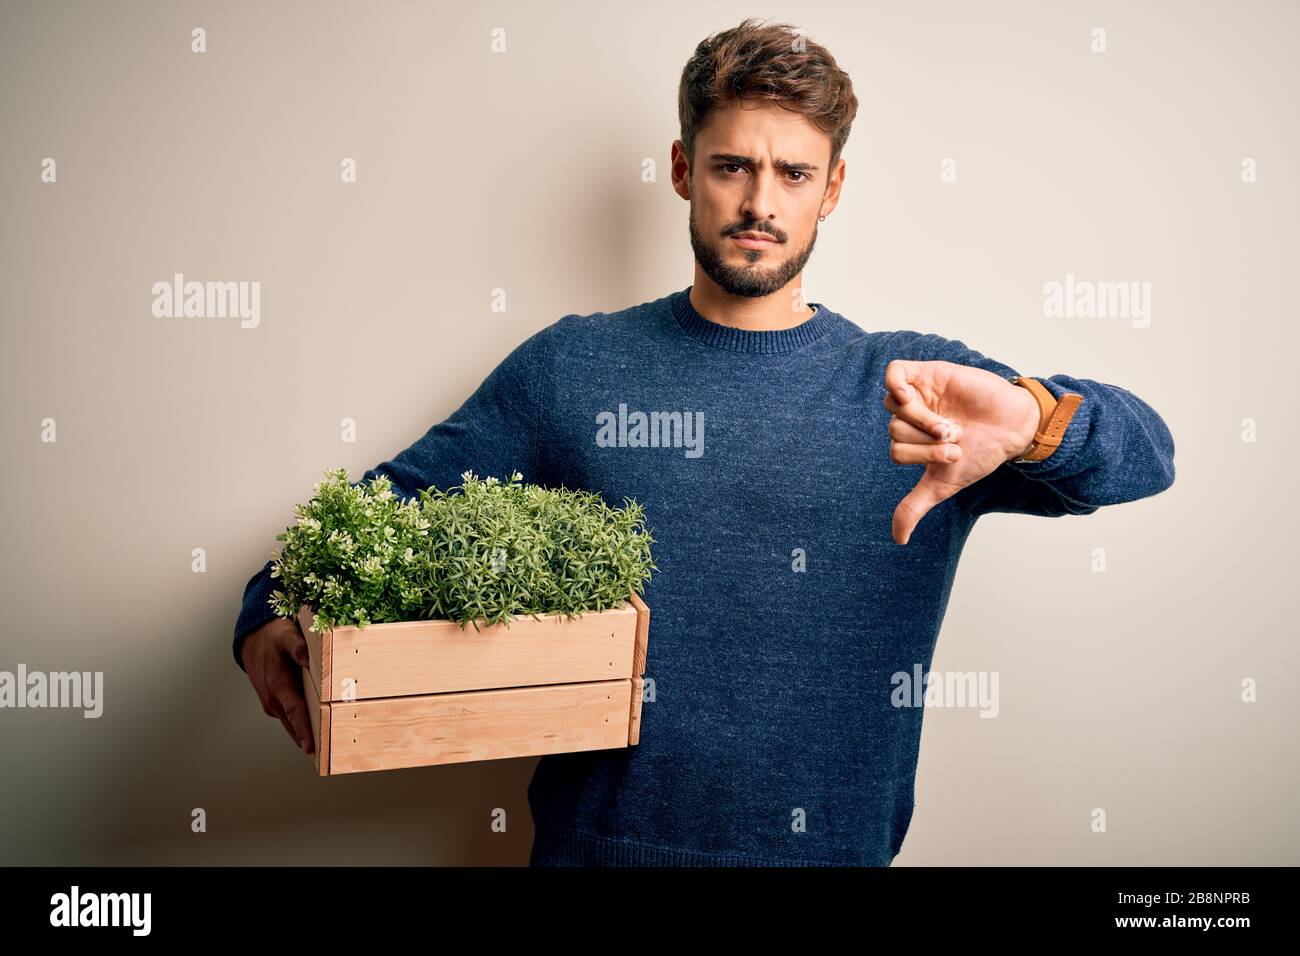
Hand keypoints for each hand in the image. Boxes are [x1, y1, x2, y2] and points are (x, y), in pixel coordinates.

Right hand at [241, 617, 314, 754]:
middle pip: (294, 724)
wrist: (252, 638)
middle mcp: (273, 698)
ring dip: (305, 734)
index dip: (303, 730)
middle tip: (327, 755)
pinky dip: (300, 723)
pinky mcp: (274, 702)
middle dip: (309, 739)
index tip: (311, 747)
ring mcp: (272, 702)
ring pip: (291, 722)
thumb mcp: (286, 635)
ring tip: (325, 749)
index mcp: (277, 684)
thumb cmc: (272, 637)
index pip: (293, 711)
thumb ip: (298, 646)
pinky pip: (290, 716)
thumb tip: (308, 658)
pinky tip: (316, 727)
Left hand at [883, 359, 1040, 544]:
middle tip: (957, 437)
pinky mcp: (929, 373)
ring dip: (924, 419)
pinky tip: (911, 396)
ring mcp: (919, 394)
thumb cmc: (980, 455)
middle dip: (928, 440)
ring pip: (895, 406)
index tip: (954, 455)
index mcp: (911, 441)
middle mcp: (911, 417)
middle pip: (895, 428)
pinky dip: (896, 384)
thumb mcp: (944, 484)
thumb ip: (915, 506)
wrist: (1013, 427)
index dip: (924, 456)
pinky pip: (895, 371)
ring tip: (953, 424)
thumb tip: (897, 540)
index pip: (896, 450)